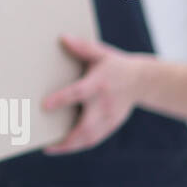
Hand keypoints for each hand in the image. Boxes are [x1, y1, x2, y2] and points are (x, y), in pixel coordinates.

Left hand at [42, 35, 145, 153]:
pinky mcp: (111, 125)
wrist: (142, 81)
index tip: (44, 106)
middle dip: (66, 138)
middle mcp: (104, 105)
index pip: (79, 93)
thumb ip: (82, 47)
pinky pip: (94, 139)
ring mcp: (110, 118)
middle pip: (85, 127)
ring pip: (90, 138)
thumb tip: (62, 37)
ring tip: (50, 148)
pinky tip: (64, 146)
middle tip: (46, 145)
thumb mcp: (101, 53)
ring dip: (70, 146)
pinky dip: (79, 145)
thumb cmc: (115, 65)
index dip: (62, 99)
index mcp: (99, 84)